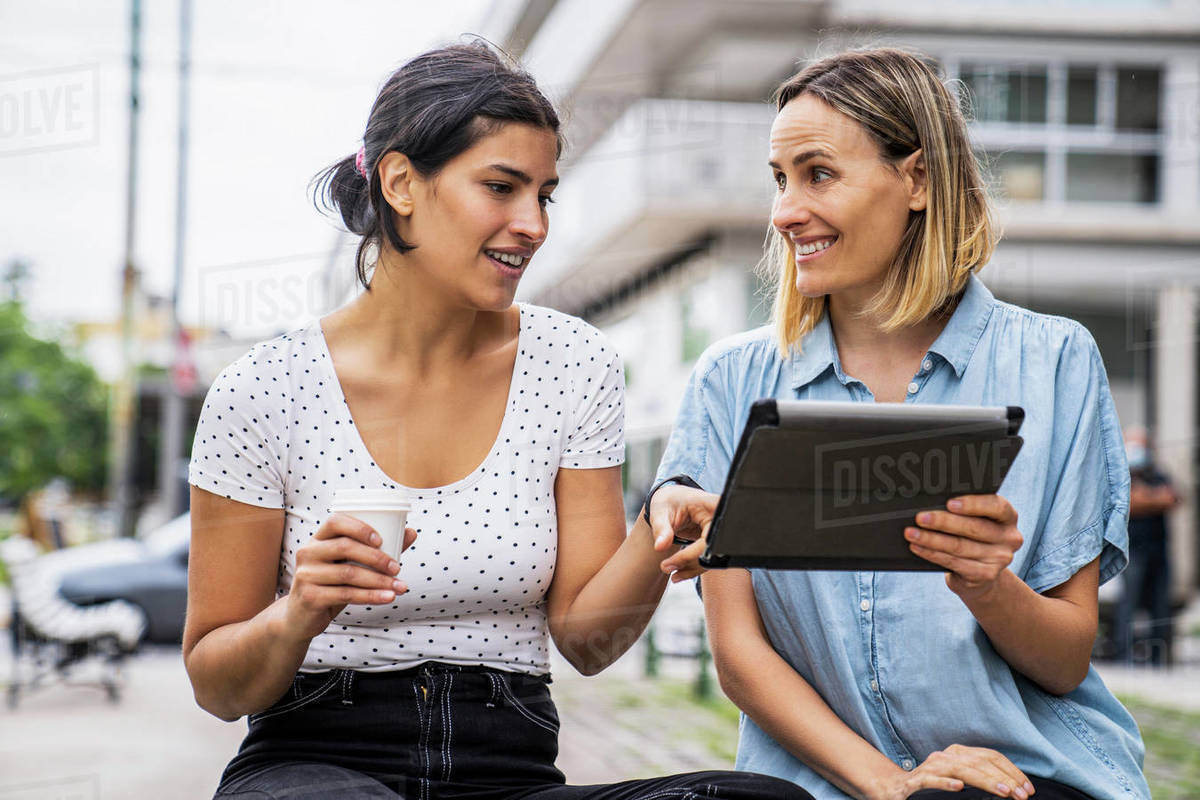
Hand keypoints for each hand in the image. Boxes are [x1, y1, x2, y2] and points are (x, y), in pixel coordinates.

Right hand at [283, 514, 417, 642]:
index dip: (359, 527)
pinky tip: (388, 598)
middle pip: (344, 547)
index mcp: (318, 539)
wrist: (300, 616)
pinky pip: (345, 594)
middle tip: (398, 567)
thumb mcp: (350, 565)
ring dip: (379, 581)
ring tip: (400, 587)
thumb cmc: (331, 584)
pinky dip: (371, 596)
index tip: (382, 540)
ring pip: (348, 574)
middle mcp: (308, 553)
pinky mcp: (310, 596)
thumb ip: (378, 549)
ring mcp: (306, 575)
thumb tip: (411, 532)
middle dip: (376, 557)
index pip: (335, 521)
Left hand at [647, 485, 718, 581]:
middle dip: (690, 563)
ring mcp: (720, 532)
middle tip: (665, 568)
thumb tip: (660, 547)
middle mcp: (721, 519)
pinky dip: (694, 567)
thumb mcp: (660, 511)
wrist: (672, 501)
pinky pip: (709, 559)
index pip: (709, 536)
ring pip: (713, 559)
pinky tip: (678, 572)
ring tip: (670, 571)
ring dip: (692, 569)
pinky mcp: (716, 541)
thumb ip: (661, 528)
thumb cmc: (668, 502)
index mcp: (712, 507)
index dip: (692, 553)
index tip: (670, 563)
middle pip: (713, 550)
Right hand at [873, 744, 1034, 799]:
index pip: (990, 757)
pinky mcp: (916, 781)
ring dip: (985, 780)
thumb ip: (979, 779)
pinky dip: (946, 783)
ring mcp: (930, 767)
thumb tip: (1011, 788)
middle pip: (980, 762)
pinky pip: (932, 780)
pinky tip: (959, 787)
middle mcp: (945, 756)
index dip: (1011, 771)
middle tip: (1022, 794)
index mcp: (958, 754)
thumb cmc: (932, 786)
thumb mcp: (958, 778)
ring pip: (962, 769)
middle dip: (1005, 778)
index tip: (1027, 788)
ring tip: (1004, 791)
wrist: (895, 788)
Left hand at [904, 494, 1021, 599]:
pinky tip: (917, 547)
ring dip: (931, 539)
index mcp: (1008, 517)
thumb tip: (930, 500)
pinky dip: (932, 553)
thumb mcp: (976, 520)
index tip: (949, 503)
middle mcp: (1009, 537)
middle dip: (943, 522)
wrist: (980, 575)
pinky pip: (953, 562)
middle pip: (973, 527)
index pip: (996, 506)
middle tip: (919, 518)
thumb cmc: (972, 537)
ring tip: (911, 533)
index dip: (973, 504)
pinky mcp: (985, 575)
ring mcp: (999, 558)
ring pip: (959, 546)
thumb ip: (963, 510)